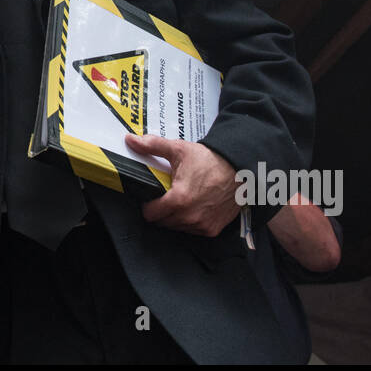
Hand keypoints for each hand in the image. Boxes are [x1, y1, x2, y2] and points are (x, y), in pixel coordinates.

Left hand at [125, 133, 240, 236]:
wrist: (239, 168)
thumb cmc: (209, 159)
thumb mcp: (179, 149)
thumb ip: (152, 146)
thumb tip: (130, 139)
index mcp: (178, 200)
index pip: (150, 214)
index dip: (148, 204)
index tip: (152, 196)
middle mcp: (189, 217)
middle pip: (162, 222)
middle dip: (161, 210)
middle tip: (167, 195)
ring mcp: (201, 225)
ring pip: (177, 227)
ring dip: (175, 217)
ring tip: (181, 200)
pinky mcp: (212, 229)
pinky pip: (192, 231)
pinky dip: (190, 222)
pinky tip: (194, 206)